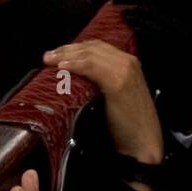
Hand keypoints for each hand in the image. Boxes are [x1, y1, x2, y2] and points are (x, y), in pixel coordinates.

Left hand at [44, 40, 163, 165]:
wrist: (143, 144)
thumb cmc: (130, 125)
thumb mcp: (117, 97)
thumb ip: (102, 82)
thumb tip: (76, 77)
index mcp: (129, 63)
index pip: (98, 47)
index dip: (75, 48)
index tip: (58, 54)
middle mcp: (128, 62)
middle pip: (92, 47)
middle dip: (67, 49)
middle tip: (48, 56)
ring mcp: (124, 71)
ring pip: (90, 54)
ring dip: (67, 55)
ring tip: (50, 61)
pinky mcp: (118, 82)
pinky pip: (91, 66)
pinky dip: (75, 65)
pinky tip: (63, 68)